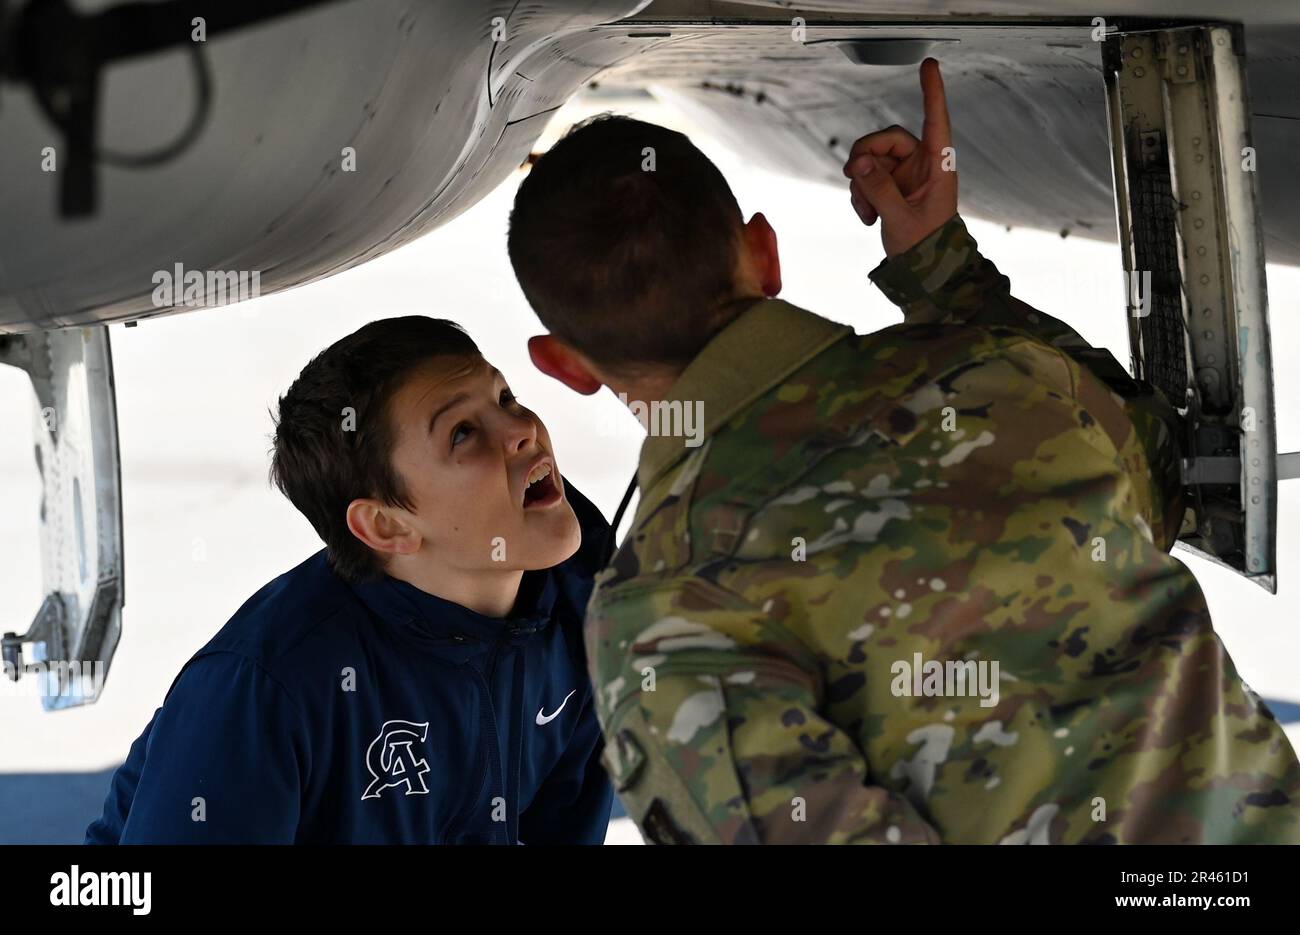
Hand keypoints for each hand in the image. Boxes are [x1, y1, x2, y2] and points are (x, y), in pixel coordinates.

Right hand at [842, 58, 957, 257]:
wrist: (923, 272)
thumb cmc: (925, 247)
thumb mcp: (901, 219)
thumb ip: (879, 189)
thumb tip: (857, 162)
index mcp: (938, 167)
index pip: (935, 121)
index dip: (932, 92)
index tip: (928, 64)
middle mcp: (922, 165)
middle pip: (886, 139)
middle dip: (866, 156)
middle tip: (853, 177)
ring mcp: (904, 176)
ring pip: (872, 160)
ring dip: (861, 184)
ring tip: (868, 213)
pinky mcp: (890, 187)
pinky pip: (867, 178)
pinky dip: (861, 196)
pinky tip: (868, 218)